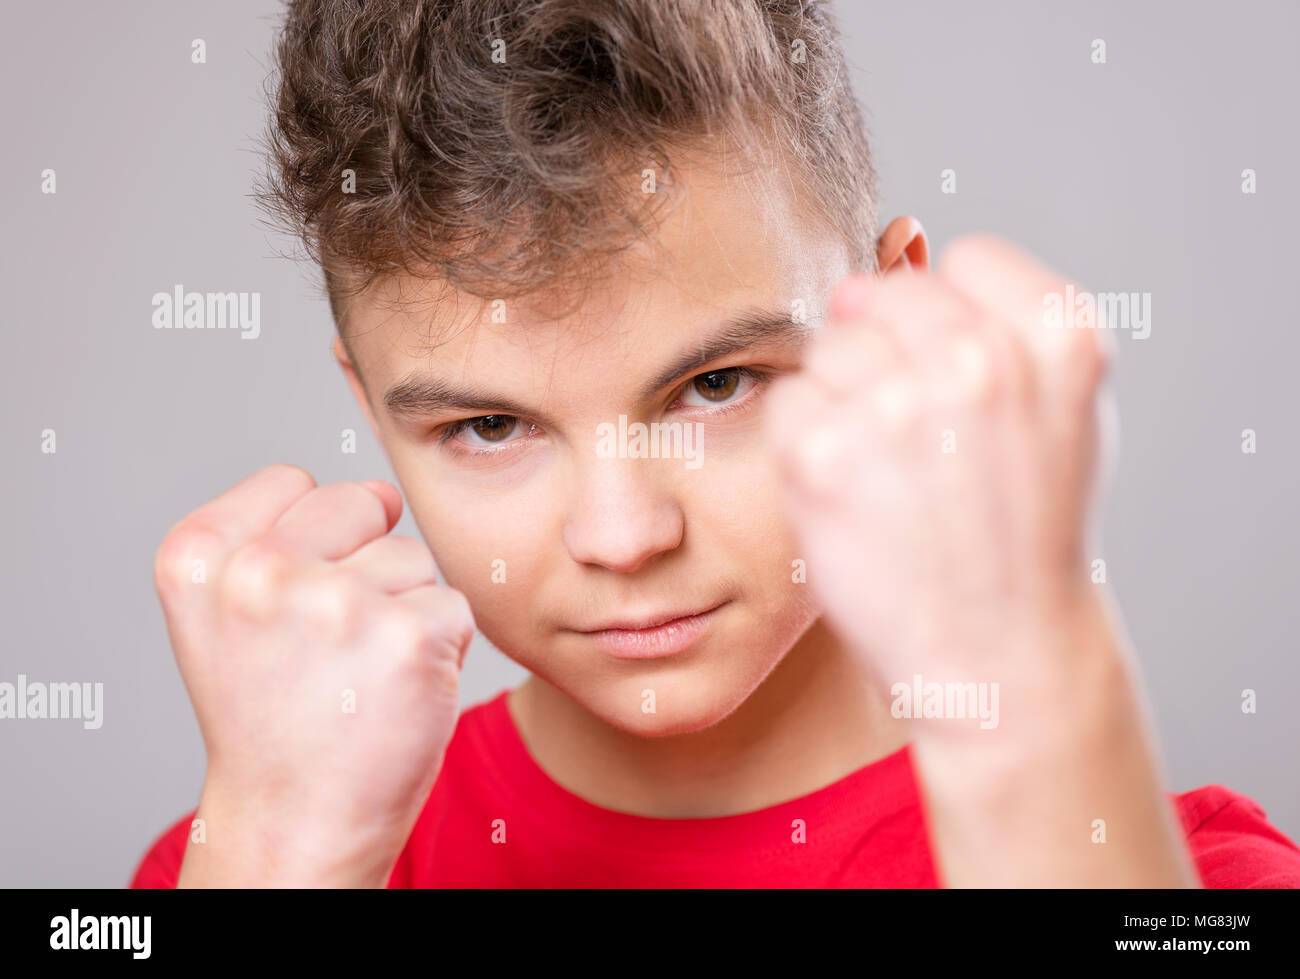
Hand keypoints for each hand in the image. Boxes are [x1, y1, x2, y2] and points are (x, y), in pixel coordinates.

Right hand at [152, 464, 474, 886]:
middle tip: (326, 650)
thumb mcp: (225, 611)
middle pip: (360, 503)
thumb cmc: (271, 717)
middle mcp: (259, 573)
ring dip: (401, 611)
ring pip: (411, 558)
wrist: (295, 824)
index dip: (308, 544)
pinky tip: (395, 695)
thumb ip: (273, 531)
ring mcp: (338, 603)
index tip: (284, 612)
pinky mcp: (411, 636)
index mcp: (200, 557)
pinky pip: (451, 604)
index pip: (293, 481)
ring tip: (357, 678)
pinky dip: (439, 649)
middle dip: (361, 565)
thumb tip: (384, 489)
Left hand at [765, 236, 1196, 884]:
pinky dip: (807, 445)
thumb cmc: (1024, 529)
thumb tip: (894, 240)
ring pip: (830, 347)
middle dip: (887, 356)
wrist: (997, 653)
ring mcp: (896, 406)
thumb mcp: (1059, 407)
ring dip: (844, 401)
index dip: (953, 322)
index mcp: (1059, 337)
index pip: (965, 260)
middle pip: (882, 296)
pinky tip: (852, 496)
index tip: (962, 387)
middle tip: (917, 441)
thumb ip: (997, 316)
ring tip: (890, 474)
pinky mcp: (821, 454)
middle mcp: (980, 360)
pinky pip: (790, 402)